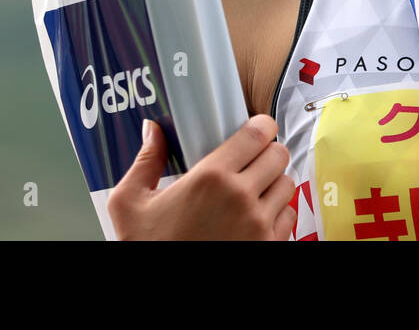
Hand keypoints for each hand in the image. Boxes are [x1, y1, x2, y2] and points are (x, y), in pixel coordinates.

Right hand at [106, 114, 295, 239]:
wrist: (159, 291)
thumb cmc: (148, 248)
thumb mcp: (130, 205)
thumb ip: (145, 161)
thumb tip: (152, 130)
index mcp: (211, 178)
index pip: (258, 133)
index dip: (259, 127)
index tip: (253, 130)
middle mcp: (241, 198)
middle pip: (279, 154)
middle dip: (266, 153)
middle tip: (249, 161)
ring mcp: (259, 224)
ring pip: (287, 184)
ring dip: (273, 183)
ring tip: (251, 190)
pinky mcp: (268, 245)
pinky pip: (289, 215)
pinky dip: (277, 212)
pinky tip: (254, 215)